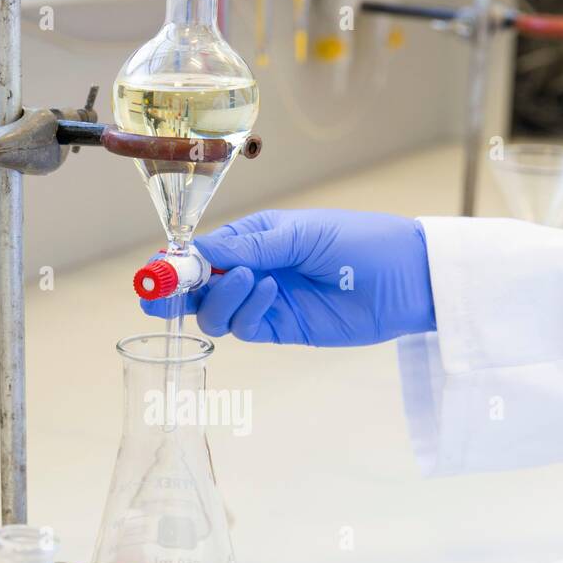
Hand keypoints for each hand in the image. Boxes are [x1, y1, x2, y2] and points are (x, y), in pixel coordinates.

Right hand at [141, 209, 435, 345]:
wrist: (407, 279)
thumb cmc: (361, 241)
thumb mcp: (301, 233)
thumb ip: (249, 246)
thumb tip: (197, 249)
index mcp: (252, 238)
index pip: (199, 252)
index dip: (173, 262)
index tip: (156, 269)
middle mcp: (251, 271)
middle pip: (195, 288)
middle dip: (173, 292)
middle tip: (159, 298)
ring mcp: (264, 302)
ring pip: (214, 313)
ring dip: (219, 298)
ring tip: (248, 279)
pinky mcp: (281, 329)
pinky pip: (244, 328)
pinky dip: (245, 312)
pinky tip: (267, 292)